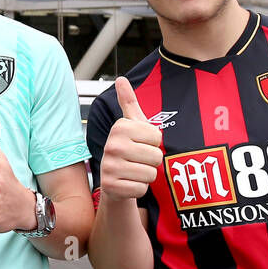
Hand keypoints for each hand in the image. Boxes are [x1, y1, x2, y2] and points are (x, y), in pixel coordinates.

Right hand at [99, 77, 162, 202]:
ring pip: (150, 174)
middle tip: (137, 160)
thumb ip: (128, 101)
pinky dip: (138, 189)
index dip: (153, 143)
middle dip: (151, 161)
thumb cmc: (127, 149)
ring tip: (133, 171)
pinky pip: (141, 189)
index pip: (157, 137)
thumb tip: (121, 79)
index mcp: (119, 127)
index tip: (140, 143)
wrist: (113, 179)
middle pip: (156, 156)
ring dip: (146, 175)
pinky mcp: (111, 187)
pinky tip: (128, 183)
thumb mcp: (131, 125)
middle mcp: (112, 146)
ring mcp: (110, 167)